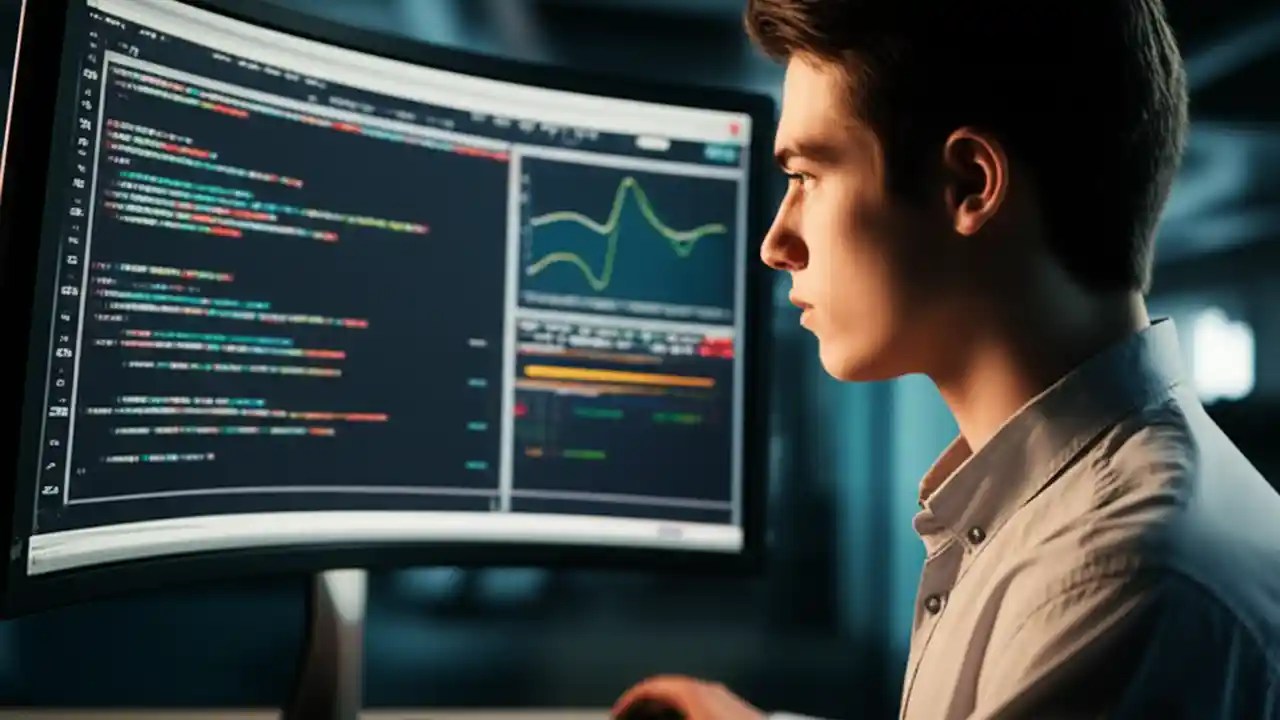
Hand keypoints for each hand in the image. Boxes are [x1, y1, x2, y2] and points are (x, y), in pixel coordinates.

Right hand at [613, 674, 765, 719]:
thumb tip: (630, 719)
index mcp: (691, 692)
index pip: (652, 688)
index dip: (630, 702)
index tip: (617, 715)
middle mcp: (707, 690)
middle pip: (667, 693)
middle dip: (645, 709)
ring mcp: (722, 699)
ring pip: (684, 702)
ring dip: (663, 714)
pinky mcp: (734, 711)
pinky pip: (699, 709)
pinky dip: (681, 717)